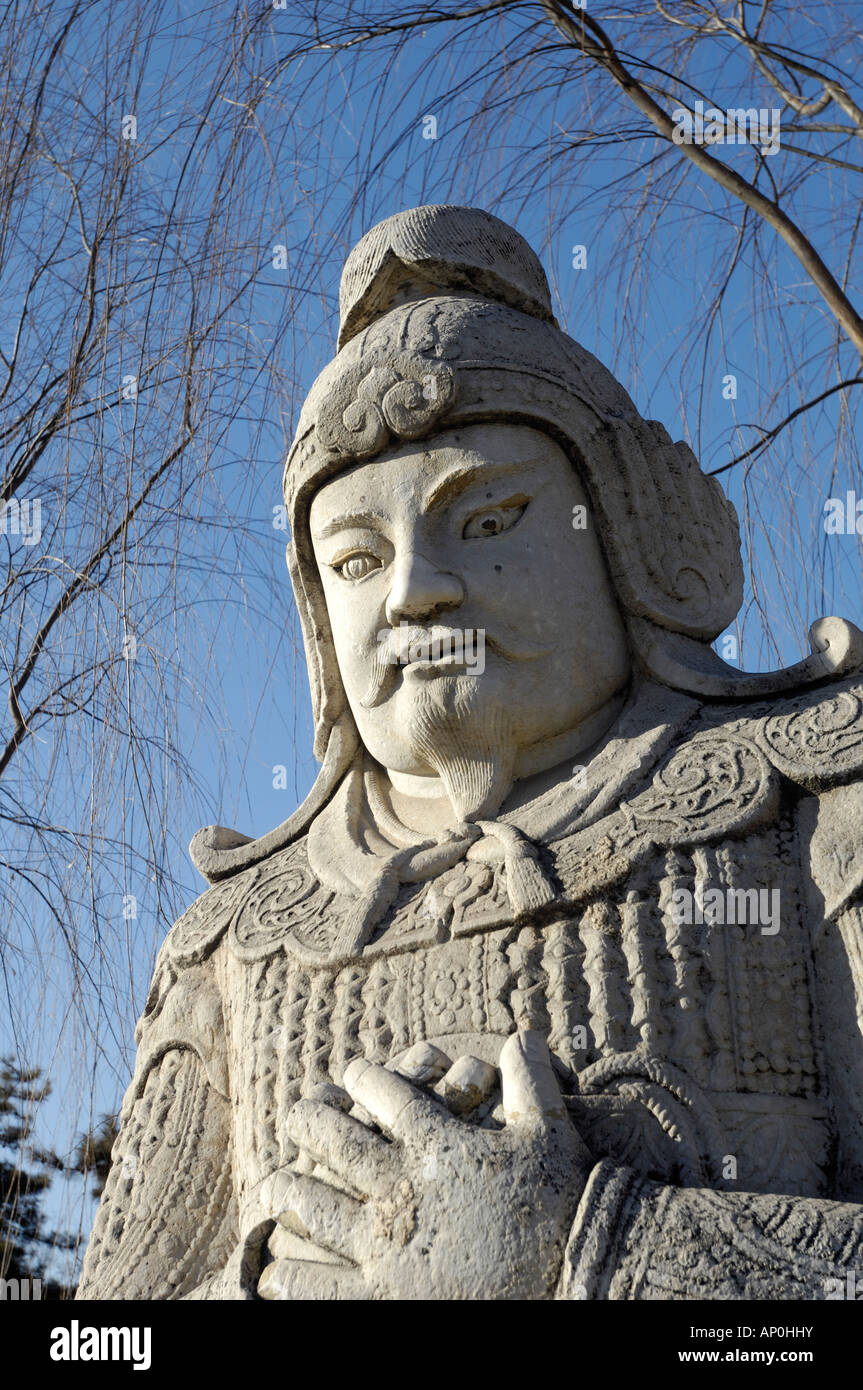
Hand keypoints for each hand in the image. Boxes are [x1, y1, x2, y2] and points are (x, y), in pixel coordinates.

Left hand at [257, 1030, 591, 1300]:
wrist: (572, 1282)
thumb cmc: (563, 1205)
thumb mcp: (551, 1133)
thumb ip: (531, 1081)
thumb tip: (523, 1034)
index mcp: (435, 1145)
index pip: (385, 1094)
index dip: (362, 1077)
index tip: (349, 1074)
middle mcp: (400, 1190)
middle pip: (334, 1144)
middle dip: (309, 1122)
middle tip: (294, 1116)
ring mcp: (385, 1248)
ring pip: (314, 1209)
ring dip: (286, 1194)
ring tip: (269, 1189)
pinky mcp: (383, 1300)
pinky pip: (320, 1287)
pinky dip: (292, 1276)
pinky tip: (272, 1272)